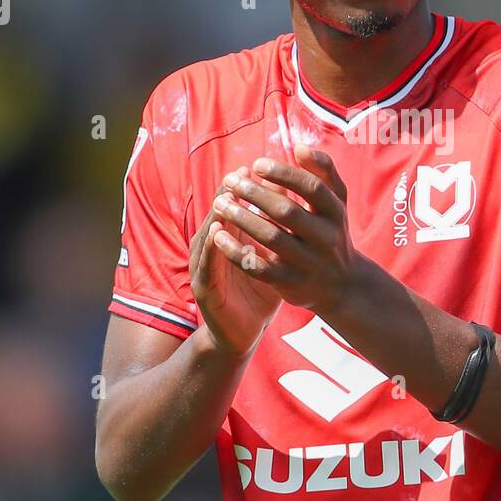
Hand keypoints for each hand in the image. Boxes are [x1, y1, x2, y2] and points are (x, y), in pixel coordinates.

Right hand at [189, 170, 282, 357]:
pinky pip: (206, 265)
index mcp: (229, 239)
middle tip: (240, 175)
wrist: (242, 333)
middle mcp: (212, 249)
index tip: (257, 167)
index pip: (233, 207)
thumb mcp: (271, 257)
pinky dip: (211, 248)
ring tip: (225, 198)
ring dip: (216, 217)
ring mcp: (204, 268)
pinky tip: (217, 233)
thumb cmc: (259, 291)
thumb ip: (278, 230)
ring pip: (207, 236)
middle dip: (228, 194)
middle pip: (217, 215)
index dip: (243, 187)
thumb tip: (296, 199)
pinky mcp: (203, 289)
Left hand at [209, 144, 358, 315]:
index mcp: (335, 213)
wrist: (343, 286)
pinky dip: (236, 252)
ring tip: (220, 203)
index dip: (284, 174)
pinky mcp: (291, 284)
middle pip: (287, 212)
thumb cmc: (332, 232)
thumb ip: (323, 171)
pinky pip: (259, 268)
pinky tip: (218, 236)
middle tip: (230, 181)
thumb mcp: (336, 202)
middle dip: (255, 194)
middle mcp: (325, 237)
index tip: (257, 164)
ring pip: (271, 238)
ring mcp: (309, 262)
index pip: (312, 187)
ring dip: (242, 218)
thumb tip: (299, 147)